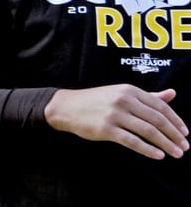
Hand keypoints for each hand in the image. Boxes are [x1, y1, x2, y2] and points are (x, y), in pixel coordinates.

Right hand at [44, 85, 187, 159]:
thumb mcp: (122, 93)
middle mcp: (123, 100)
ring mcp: (114, 114)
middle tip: (184, 146)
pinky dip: (147, 149)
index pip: (160, 106)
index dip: (176, 120)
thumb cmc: (97, 101)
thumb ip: (148, 95)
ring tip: (176, 154)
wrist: (67, 107)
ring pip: (148, 131)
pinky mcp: (106, 128)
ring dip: (165, 144)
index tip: (185, 133)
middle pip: (157, 119)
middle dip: (174, 135)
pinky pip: (132, 141)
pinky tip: (158, 155)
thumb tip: (172, 93)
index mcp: (129, 90)